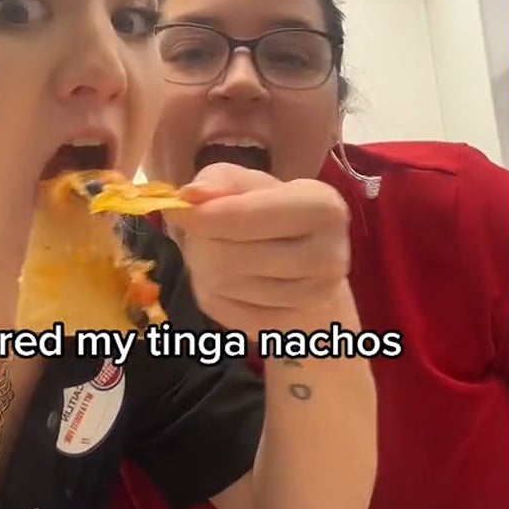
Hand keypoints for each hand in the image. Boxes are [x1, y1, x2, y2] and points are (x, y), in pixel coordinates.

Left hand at [169, 162, 351, 333]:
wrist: (313, 265)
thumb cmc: (276, 215)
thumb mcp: (252, 185)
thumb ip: (220, 181)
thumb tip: (190, 196)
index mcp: (324, 208)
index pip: (243, 217)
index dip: (201, 217)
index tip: (179, 213)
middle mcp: (329, 255)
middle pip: (226, 257)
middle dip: (200, 245)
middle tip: (204, 237)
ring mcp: (314, 298)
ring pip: (223, 285)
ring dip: (204, 270)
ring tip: (219, 257)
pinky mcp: (292, 327)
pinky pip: (225, 313)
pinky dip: (214, 297)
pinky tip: (229, 284)